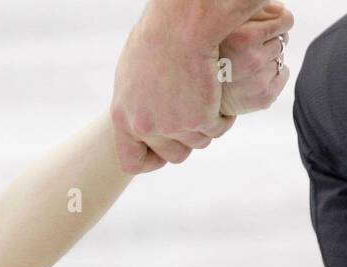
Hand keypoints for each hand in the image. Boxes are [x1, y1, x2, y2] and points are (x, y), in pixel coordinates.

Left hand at [110, 4, 238, 174]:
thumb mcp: (133, 75)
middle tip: (194, 117)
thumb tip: (144, 128)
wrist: (181, 24)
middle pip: (173, 156)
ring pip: (198, 143)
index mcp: (123, 117)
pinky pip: (217, 129)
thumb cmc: (157, 39)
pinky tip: (219, 93)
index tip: (162, 152)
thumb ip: (137, 104)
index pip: (131, 162)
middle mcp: (146, 126)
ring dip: (205, 125)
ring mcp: (174, 125)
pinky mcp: (201, 119)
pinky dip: (222, 116)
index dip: (150, 160)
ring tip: (207, 97)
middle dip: (186, 141)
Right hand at [220, 4, 295, 116]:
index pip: (285, 21)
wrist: (200, 94)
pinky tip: (253, 78)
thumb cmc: (212, 57)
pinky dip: (273, 75)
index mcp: (245, 38)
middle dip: (270, 42)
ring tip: (248, 66)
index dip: (280, 22)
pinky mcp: (265, 96)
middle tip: (250, 50)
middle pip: (282, 40)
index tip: (274, 25)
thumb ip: (256, 14)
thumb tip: (281, 9)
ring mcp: (260, 81)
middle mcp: (253, 60)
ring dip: (269, 59)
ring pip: (281, 59)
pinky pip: (282, 75)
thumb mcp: (230, 27)